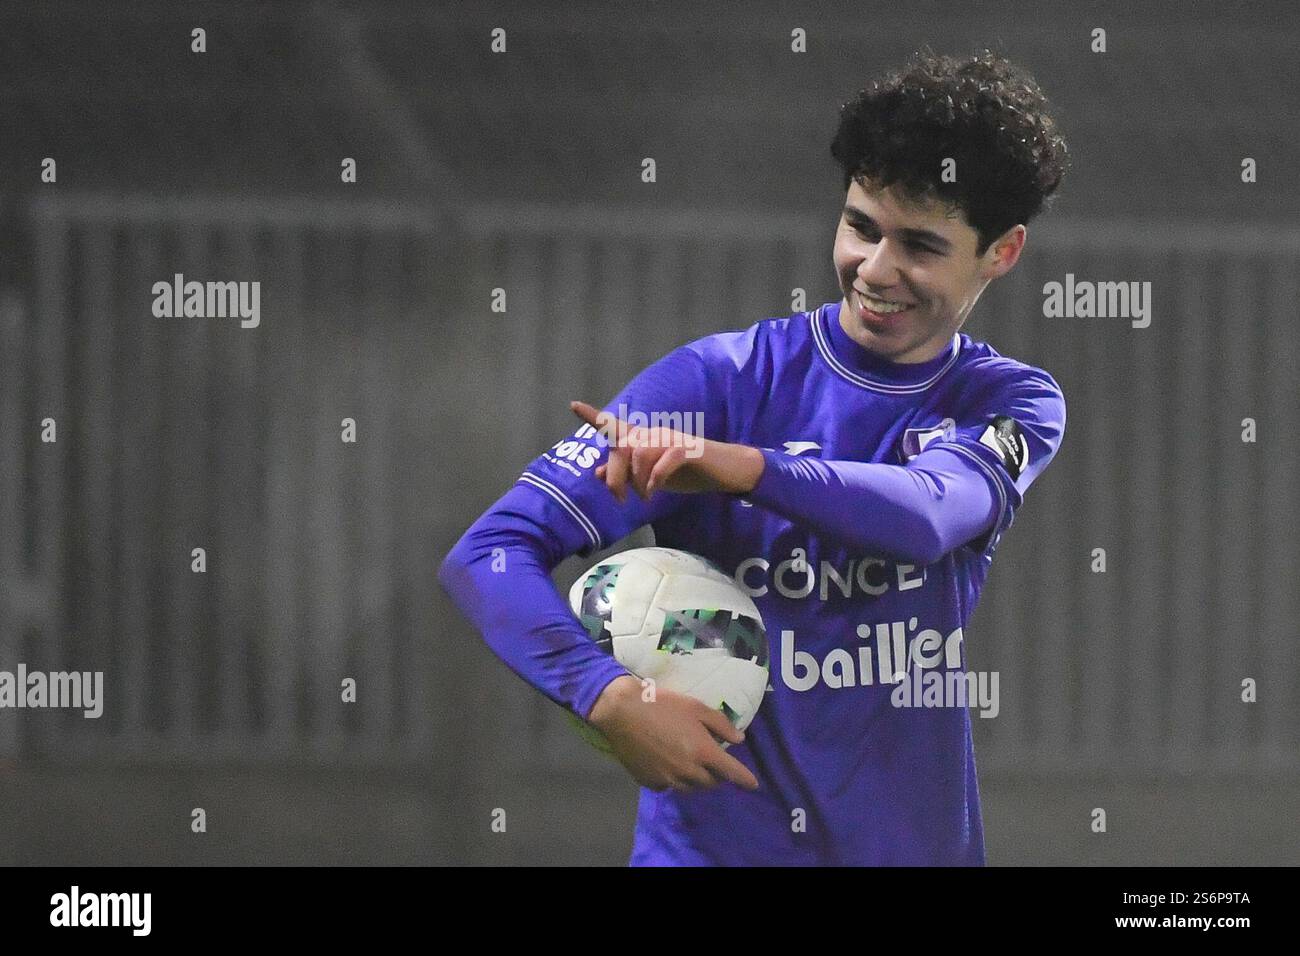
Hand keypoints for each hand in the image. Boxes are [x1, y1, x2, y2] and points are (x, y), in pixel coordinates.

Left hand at [569, 400, 764, 502]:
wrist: (723, 471)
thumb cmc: (686, 472)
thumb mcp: (651, 476)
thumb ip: (626, 474)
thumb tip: (597, 473)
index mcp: (643, 439)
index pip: (614, 426)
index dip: (593, 417)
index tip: (573, 405)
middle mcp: (654, 434)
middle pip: (621, 447)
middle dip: (615, 476)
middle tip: (621, 500)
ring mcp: (671, 439)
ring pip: (639, 454)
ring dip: (637, 481)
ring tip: (644, 497)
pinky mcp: (687, 450)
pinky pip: (663, 461)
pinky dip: (655, 479)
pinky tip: (655, 491)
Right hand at [588, 675, 759, 792]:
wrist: (622, 711)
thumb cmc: (662, 704)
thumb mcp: (696, 707)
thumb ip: (721, 725)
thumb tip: (738, 740)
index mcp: (703, 752)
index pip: (731, 772)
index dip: (745, 779)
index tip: (753, 784)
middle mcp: (688, 771)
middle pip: (711, 783)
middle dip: (717, 775)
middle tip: (713, 761)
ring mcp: (668, 779)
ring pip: (691, 788)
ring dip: (697, 779)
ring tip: (692, 764)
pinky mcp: (650, 782)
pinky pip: (669, 786)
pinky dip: (674, 779)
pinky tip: (668, 764)